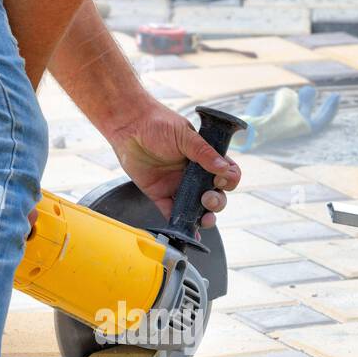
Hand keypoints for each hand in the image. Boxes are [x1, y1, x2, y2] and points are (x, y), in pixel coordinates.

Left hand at [104, 99, 241, 226]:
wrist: (128, 125)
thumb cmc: (158, 123)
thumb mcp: (184, 135)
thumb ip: (204, 153)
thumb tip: (224, 168)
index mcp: (204, 158)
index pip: (226, 173)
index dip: (229, 180)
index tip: (221, 181)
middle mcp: (194, 174)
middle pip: (214, 195)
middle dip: (216, 202)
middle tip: (207, 198)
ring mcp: (178, 185)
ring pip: (196, 207)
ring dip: (203, 216)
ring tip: (204, 218)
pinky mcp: (160, 194)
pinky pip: (172, 212)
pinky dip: (180, 224)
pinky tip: (189, 233)